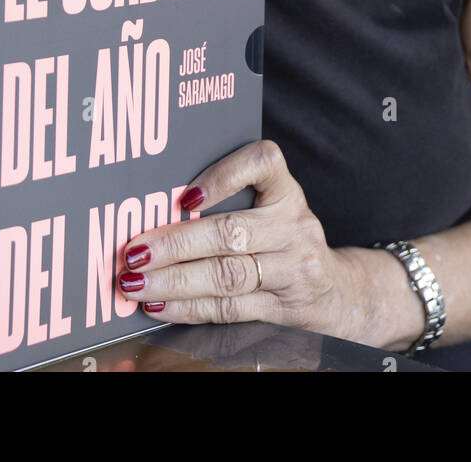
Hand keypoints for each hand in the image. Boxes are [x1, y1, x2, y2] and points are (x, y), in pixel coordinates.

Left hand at [116, 139, 352, 337]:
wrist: (336, 290)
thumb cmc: (285, 238)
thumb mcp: (272, 208)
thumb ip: (231, 200)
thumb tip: (158, 207)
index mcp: (286, 191)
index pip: (264, 163)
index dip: (225, 174)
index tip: (187, 193)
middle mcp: (294, 226)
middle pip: (230, 233)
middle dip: (175, 244)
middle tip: (134, 253)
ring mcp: (292, 269)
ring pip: (226, 276)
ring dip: (173, 281)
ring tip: (136, 284)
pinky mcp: (283, 307)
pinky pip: (229, 308)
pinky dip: (188, 308)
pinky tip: (160, 305)